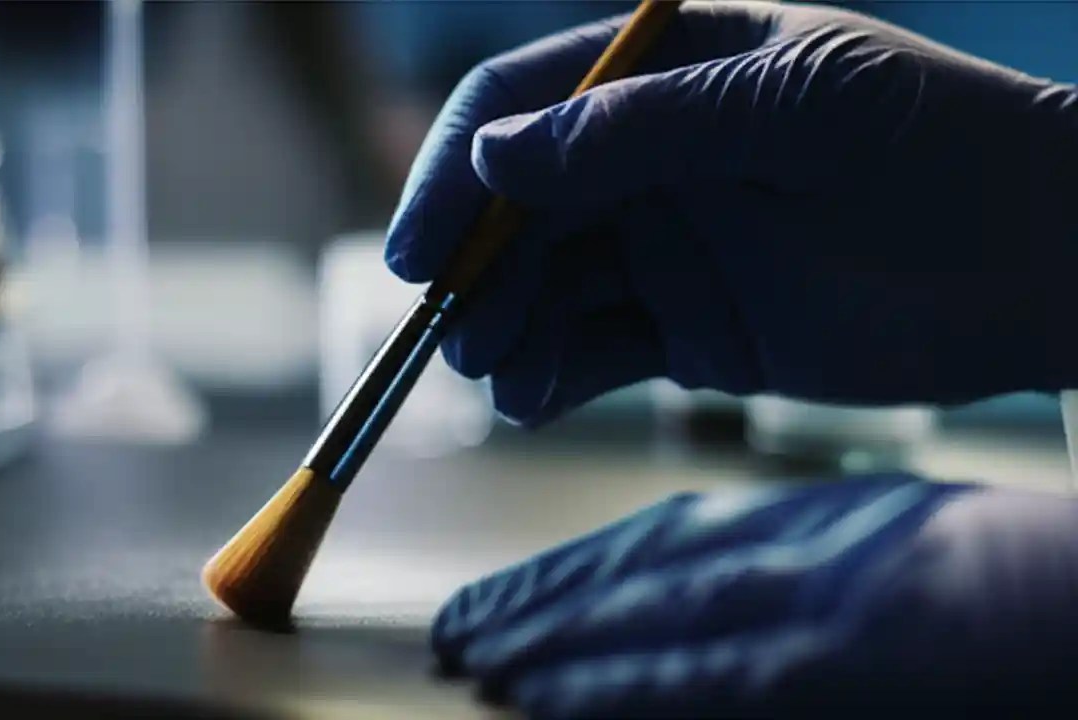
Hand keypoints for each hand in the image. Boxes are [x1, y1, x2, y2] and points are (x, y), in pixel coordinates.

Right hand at [384, 0, 1077, 426]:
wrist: (1041, 267)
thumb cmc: (939, 151)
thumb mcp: (793, 111)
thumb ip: (643, 129)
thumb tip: (497, 154)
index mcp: (668, 70)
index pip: (523, 103)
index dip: (454, 172)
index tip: (418, 251)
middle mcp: (650, 155)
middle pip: (518, 208)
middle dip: (478, 273)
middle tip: (462, 340)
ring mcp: (667, 244)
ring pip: (546, 287)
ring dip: (506, 332)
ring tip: (502, 379)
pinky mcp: (689, 328)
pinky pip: (595, 351)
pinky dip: (553, 377)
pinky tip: (535, 400)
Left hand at [432, 475, 1077, 716]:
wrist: (1069, 594)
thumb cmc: (982, 571)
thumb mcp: (860, 537)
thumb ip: (772, 560)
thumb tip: (682, 595)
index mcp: (785, 517)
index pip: (641, 543)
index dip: (556, 572)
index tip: (493, 598)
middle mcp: (772, 549)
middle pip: (620, 577)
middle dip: (528, 606)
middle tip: (448, 635)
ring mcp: (789, 607)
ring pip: (636, 621)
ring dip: (543, 644)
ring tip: (469, 664)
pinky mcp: (813, 663)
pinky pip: (688, 679)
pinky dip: (608, 687)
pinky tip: (542, 699)